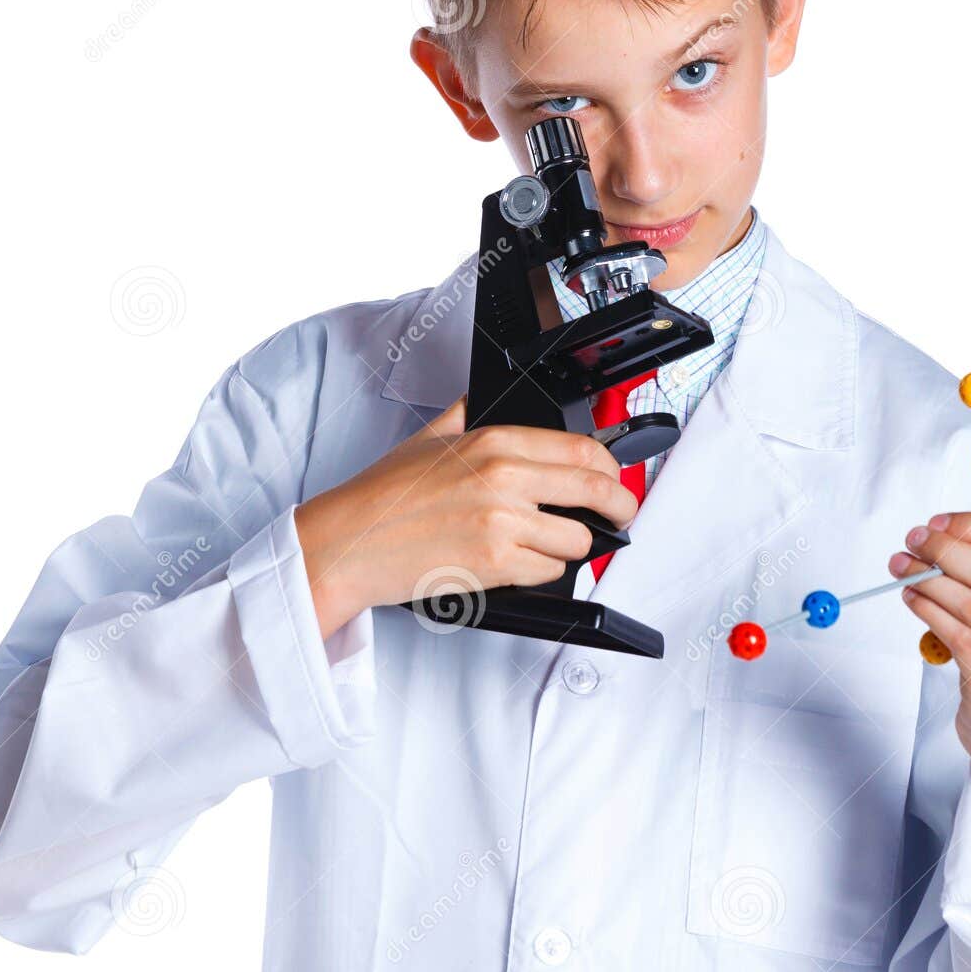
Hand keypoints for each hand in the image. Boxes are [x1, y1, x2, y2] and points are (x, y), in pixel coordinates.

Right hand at [294, 395, 638, 640]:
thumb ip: (466, 415)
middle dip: (620, 507)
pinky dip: (542, 571)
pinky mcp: (497, 563)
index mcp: (493, 441)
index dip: (611, 469)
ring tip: (546, 543)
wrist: (349, 542)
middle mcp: (505, 477)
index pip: (581, 449)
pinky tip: (517, 562)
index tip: (614, 480)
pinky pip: (549, 571)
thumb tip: (486, 400)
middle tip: (621, 516)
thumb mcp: (428, 436)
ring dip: (570, 546)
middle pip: (596, 489)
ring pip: (577, 539)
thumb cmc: (381, 497)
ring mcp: (503, 521)